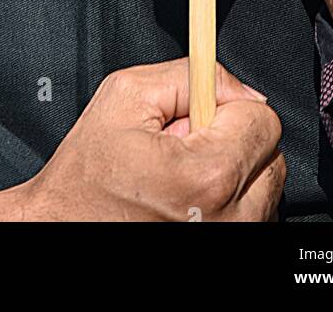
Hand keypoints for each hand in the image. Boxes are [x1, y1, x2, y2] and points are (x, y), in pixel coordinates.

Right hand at [20, 58, 284, 221]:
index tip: (199, 116)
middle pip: (270, 156)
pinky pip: (251, 217)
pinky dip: (228, 205)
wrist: (63, 230)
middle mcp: (229, 219)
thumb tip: (235, 87)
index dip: (227, 107)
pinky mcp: (228, 256)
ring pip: (264, 189)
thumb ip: (188, 76)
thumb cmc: (87, 176)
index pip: (263, 119)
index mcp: (206, 175)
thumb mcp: (125, 96)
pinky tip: (190, 202)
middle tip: (184, 148)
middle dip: (233, 141)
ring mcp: (230, 243)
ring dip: (233, 176)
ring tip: (183, 178)